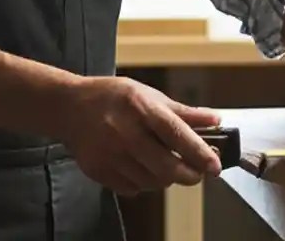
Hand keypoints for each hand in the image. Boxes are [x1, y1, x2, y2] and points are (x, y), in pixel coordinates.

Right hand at [59, 76, 222, 195]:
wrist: (69, 107)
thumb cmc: (112, 97)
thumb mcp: (149, 95)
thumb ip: (183, 112)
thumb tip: (215, 120)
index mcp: (140, 108)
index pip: (177, 135)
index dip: (200, 153)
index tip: (215, 165)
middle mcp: (125, 132)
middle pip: (167, 167)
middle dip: (189, 175)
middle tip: (197, 173)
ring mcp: (110, 154)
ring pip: (152, 181)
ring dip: (167, 179)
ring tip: (167, 166)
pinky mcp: (99, 171)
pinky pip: (133, 188)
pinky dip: (145, 183)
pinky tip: (143, 168)